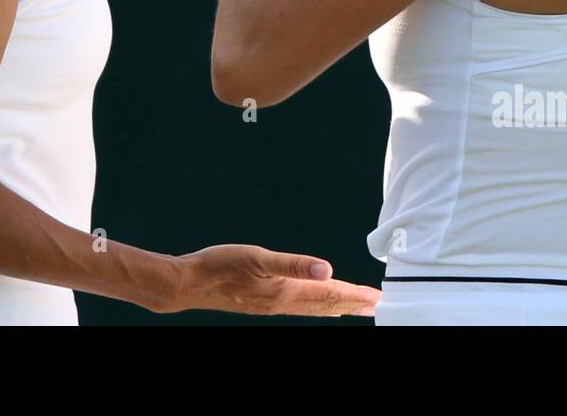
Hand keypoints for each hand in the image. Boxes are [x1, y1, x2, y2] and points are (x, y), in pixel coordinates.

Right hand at [162, 244, 380, 316]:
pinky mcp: (263, 302)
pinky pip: (300, 308)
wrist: (189, 283)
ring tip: (356, 307)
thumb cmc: (219, 266)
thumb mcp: (256, 257)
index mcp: (284, 291)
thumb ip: (293, 264)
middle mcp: (281, 302)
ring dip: (337, 306)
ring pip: (314, 308)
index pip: (328, 295)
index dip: (354, 295)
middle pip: (325, 305)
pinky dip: (317, 306)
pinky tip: (317, 304)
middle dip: (353, 304)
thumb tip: (326, 270)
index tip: (377, 298)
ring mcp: (272, 305)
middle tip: (377, 305)